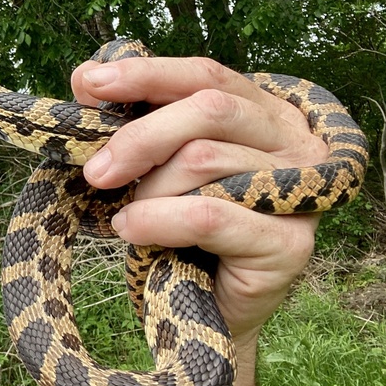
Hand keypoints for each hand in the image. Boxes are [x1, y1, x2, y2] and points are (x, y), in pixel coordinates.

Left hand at [71, 55, 327, 344]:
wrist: (202, 312)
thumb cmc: (177, 231)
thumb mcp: (154, 166)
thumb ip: (132, 122)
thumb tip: (85, 77)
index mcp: (262, 111)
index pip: (205, 74)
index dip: (147, 74)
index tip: (90, 82)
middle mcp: (293, 141)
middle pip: (209, 109)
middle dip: (139, 137)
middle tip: (95, 171)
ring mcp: (300, 190)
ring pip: (203, 160)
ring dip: (148, 191)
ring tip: (128, 219)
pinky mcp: (291, 243)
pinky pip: (207, 215)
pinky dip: (157, 220)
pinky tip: (131, 230)